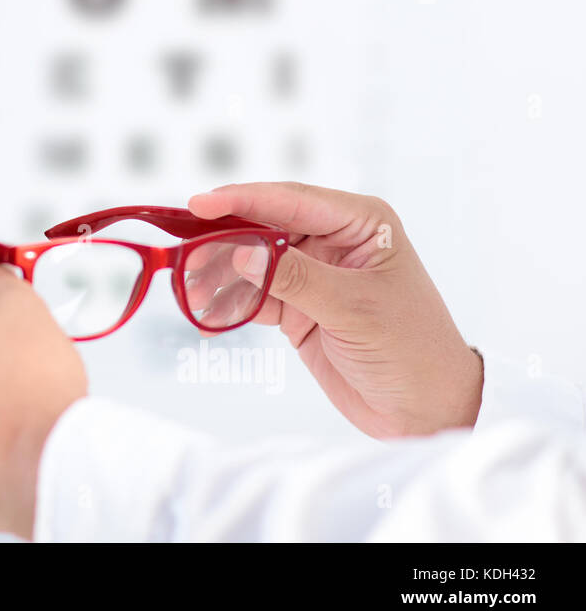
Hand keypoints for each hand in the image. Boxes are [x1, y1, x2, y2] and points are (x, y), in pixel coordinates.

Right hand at [188, 181, 483, 438]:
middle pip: (264, 226)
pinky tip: (209, 312)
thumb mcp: (353, 309)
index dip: (242, 199)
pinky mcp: (300, 307)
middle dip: (223, 239)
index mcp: (361, 223)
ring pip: (253, 260)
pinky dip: (231, 302)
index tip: (198, 204)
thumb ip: (293, 277)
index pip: (290, 200)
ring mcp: (314, 274)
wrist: (427, 411)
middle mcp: (334, 240)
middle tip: (183, 252)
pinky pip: (255, 295)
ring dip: (222, 274)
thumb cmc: (411, 349)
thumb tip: (240, 252)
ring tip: (192, 291)